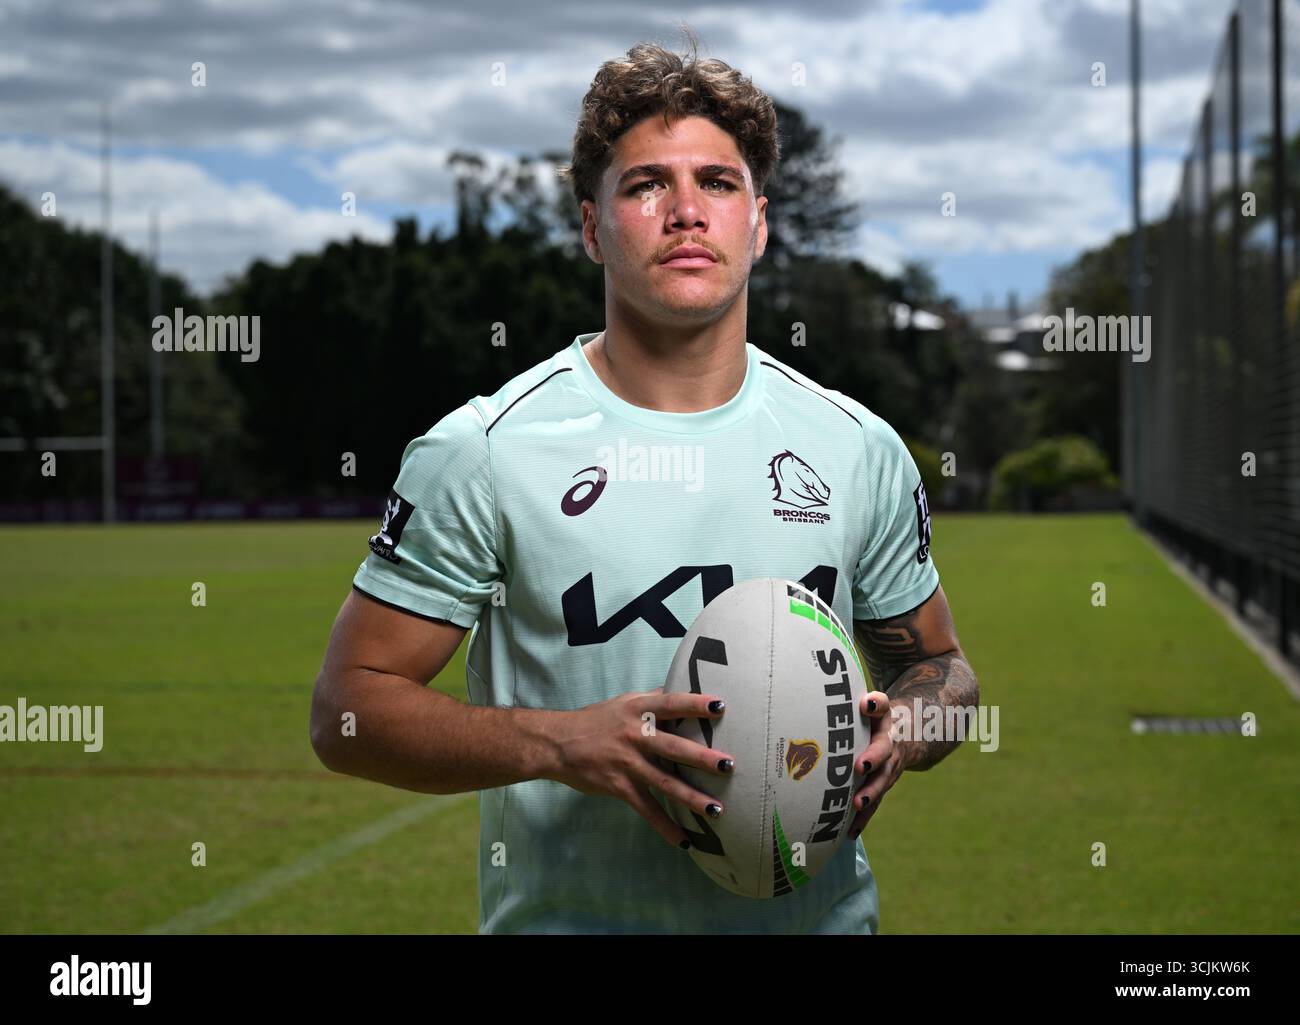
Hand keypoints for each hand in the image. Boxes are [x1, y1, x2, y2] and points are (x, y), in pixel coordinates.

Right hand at [547, 686, 735, 848]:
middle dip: (701, 757)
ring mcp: (627, 763)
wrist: (558, 742)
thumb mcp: (625, 702)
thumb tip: (682, 689)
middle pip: (673, 747)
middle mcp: (635, 735)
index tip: (720, 706)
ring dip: (691, 797)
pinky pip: (646, 808)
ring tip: (717, 809)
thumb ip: (654, 699)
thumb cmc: (597, 720)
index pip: (671, 704)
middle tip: (729, 765)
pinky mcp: (619, 786)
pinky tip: (683, 840)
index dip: (695, 704)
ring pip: (664, 782)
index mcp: (639, 710)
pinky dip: (664, 825)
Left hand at [847, 690, 907, 838]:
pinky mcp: (884, 784)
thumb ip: (869, 700)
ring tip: (857, 805)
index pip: (883, 706)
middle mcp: (891, 743)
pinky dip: (863, 817)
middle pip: (885, 751)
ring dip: (871, 793)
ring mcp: (890, 766)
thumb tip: (862, 700)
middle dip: (873, 758)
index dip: (876, 704)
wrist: (916, 734)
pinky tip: (850, 832)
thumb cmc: (880, 716)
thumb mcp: (877, 703)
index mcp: (886, 719)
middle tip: (860, 766)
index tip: (867, 704)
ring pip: (882, 780)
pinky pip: (875, 801)